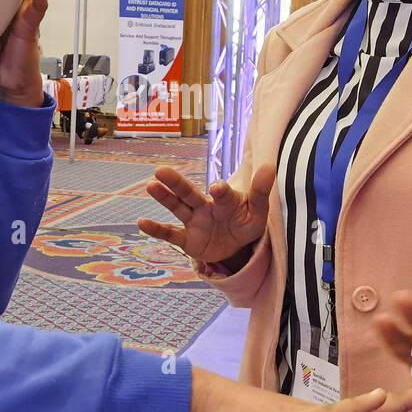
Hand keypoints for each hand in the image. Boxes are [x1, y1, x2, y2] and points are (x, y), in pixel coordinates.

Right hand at [138, 163, 276, 266]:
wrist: (236, 245)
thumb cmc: (245, 222)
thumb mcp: (257, 211)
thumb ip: (260, 191)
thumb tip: (270, 166)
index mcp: (224, 200)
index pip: (222, 194)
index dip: (221, 191)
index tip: (217, 189)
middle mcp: (205, 207)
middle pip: (189, 193)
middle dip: (177, 183)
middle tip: (161, 170)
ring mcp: (194, 222)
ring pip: (177, 208)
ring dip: (164, 198)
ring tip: (150, 186)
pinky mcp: (187, 240)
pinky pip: (170, 234)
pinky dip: (156, 230)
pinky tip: (141, 223)